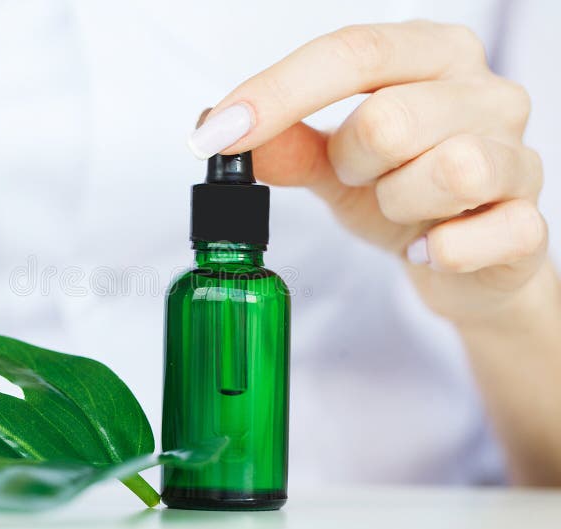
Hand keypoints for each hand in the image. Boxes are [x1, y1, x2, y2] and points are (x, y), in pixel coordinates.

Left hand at [188, 21, 547, 325]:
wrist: (464, 258)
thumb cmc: (401, 194)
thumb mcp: (336, 163)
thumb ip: (287, 144)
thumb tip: (218, 129)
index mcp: (433, 56)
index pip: (354, 51)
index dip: (278, 92)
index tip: (219, 132)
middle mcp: (487, 92)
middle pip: (390, 118)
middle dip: (353, 162)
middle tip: (361, 177)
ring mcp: (519, 156)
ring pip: (448, 171)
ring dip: (395, 203)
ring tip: (398, 207)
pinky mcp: (530, 222)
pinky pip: (483, 236)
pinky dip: (439, 251)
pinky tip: (427, 247)